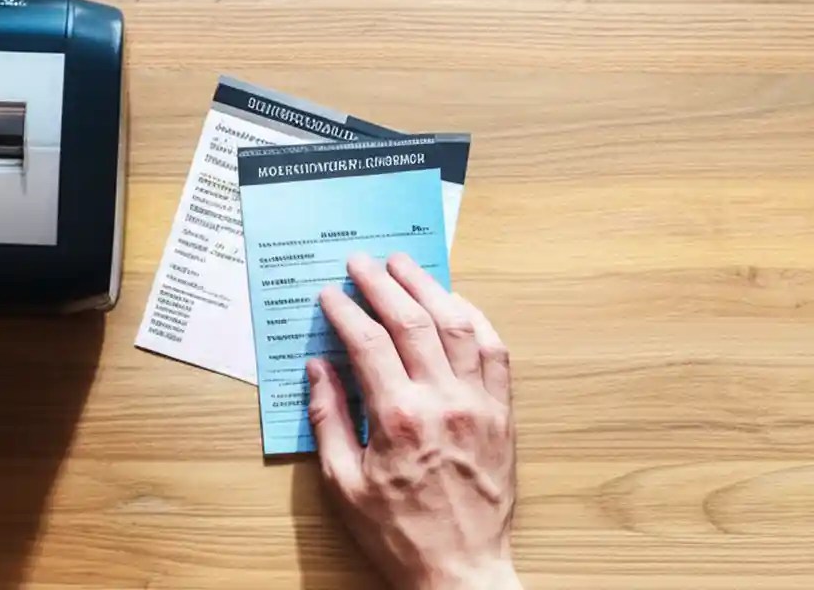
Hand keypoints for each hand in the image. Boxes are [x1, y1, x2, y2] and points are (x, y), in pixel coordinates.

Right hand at [310, 253, 518, 589]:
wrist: (460, 571)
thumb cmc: (397, 534)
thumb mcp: (343, 484)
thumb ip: (329, 418)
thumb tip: (320, 367)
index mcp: (399, 419)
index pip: (367, 341)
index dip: (344, 309)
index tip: (329, 293)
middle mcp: (443, 402)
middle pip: (411, 320)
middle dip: (382, 283)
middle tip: (362, 262)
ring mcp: (479, 404)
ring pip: (458, 324)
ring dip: (429, 288)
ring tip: (406, 265)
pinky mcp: (502, 414)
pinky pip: (495, 351)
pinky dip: (476, 319)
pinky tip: (456, 303)